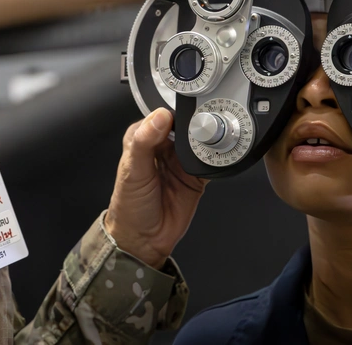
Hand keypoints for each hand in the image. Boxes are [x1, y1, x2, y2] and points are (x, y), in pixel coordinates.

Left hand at [104, 108, 208, 268]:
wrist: (144, 241)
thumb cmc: (130, 205)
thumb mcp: (133, 171)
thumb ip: (144, 142)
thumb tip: (160, 116)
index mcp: (144, 138)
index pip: (163, 116)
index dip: (176, 112)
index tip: (190, 111)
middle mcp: (163, 146)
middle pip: (186, 126)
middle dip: (199, 123)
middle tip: (211, 122)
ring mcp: (181, 160)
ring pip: (200, 140)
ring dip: (210, 138)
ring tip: (218, 136)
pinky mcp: (197, 176)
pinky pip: (211, 161)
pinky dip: (218, 157)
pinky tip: (222, 153)